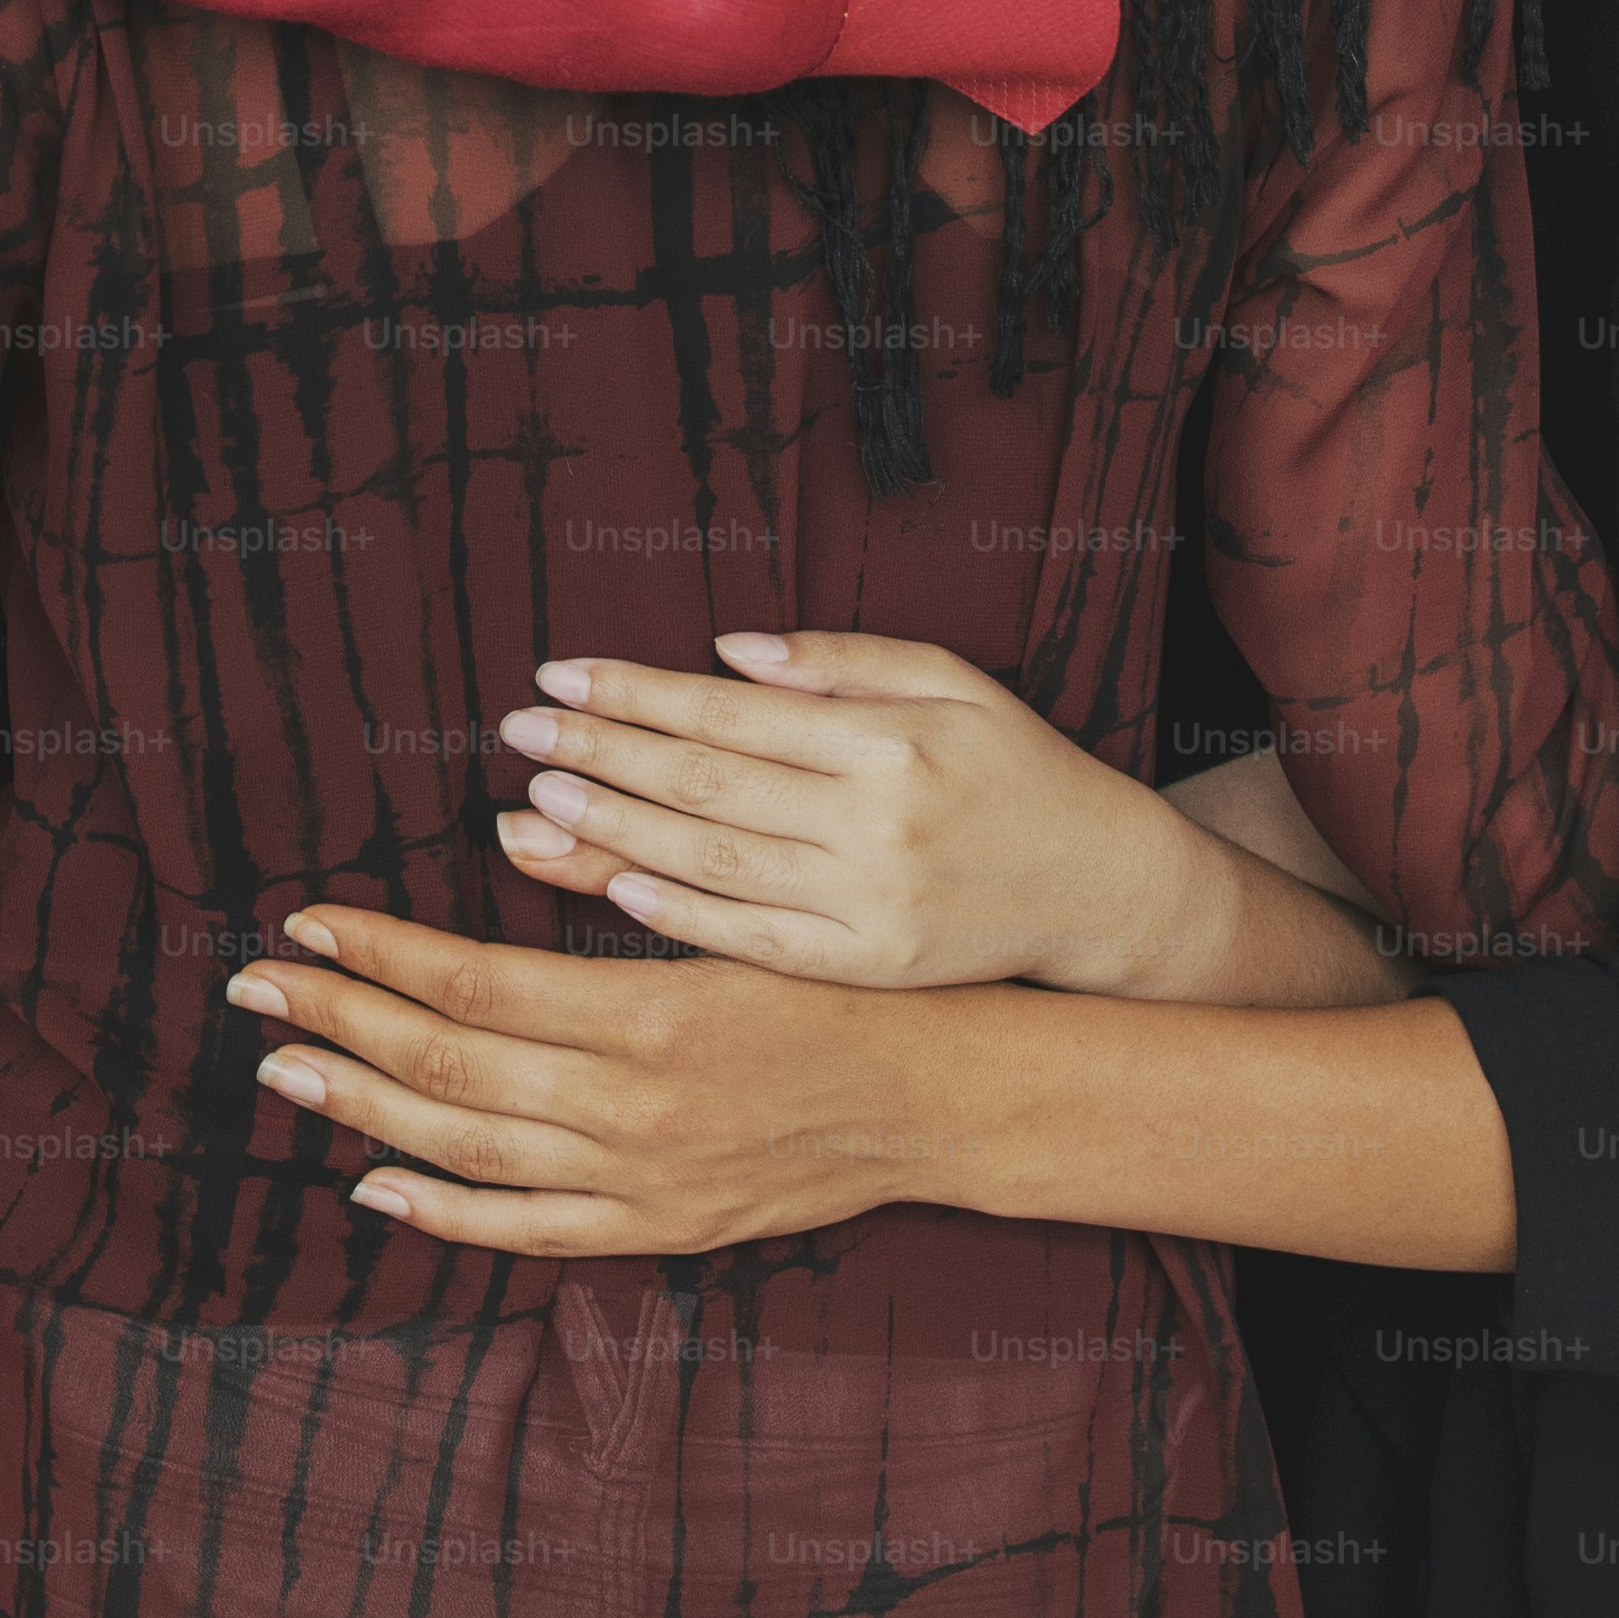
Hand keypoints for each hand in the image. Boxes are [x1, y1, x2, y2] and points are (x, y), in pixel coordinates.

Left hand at [222, 905, 965, 1254]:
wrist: (944, 1096)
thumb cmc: (844, 983)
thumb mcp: (734, 918)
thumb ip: (615, 886)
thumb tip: (501, 833)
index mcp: (651, 1016)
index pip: (470, 986)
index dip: (376, 951)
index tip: (306, 917)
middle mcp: (634, 1110)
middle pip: (444, 1066)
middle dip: (335, 1018)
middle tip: (253, 983)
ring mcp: (641, 1182)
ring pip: (465, 1150)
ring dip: (361, 1107)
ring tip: (283, 1062)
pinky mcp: (659, 1231)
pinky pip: (524, 1232)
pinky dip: (441, 1212)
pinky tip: (370, 1183)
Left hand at [492, 633, 1251, 996]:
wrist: (1098, 887)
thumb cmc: (1014, 770)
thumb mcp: (952, 682)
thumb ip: (841, 659)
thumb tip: (726, 650)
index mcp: (892, 744)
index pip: (730, 715)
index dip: (635, 694)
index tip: (559, 676)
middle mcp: (878, 826)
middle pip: (707, 787)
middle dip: (601, 756)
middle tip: (520, 734)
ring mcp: (871, 905)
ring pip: (714, 864)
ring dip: (613, 833)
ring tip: (537, 803)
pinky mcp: (869, 967)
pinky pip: (753, 941)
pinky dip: (678, 914)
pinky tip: (613, 883)